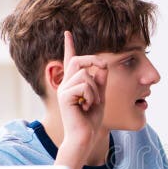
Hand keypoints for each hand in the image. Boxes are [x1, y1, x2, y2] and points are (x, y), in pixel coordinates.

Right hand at [57, 31, 107, 152]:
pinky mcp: (64, 96)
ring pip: (85, 75)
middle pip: (79, 60)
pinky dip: (91, 96)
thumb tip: (103, 64)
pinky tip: (87, 106)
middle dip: (94, 61)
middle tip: (103, 70)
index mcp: (74, 82)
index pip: (71, 60)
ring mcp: (64, 89)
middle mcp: (66, 83)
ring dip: (95, 89)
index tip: (67, 32)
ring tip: (93, 103)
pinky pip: (84, 86)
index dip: (69, 46)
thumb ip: (100, 81)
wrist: (85, 136)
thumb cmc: (91, 118)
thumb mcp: (100, 96)